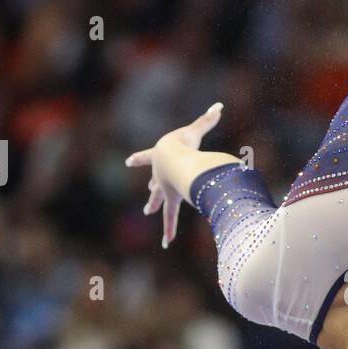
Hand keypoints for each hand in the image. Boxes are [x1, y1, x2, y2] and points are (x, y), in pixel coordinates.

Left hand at [125, 102, 223, 248]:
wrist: (173, 156)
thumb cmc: (182, 142)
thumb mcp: (194, 130)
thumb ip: (207, 119)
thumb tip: (219, 105)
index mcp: (161, 158)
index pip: (148, 158)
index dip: (140, 160)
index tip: (128, 162)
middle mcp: (161, 175)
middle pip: (156, 186)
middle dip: (153, 194)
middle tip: (146, 206)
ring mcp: (165, 187)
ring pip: (161, 203)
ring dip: (158, 211)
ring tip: (153, 219)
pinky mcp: (171, 198)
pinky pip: (170, 217)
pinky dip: (169, 230)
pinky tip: (166, 242)